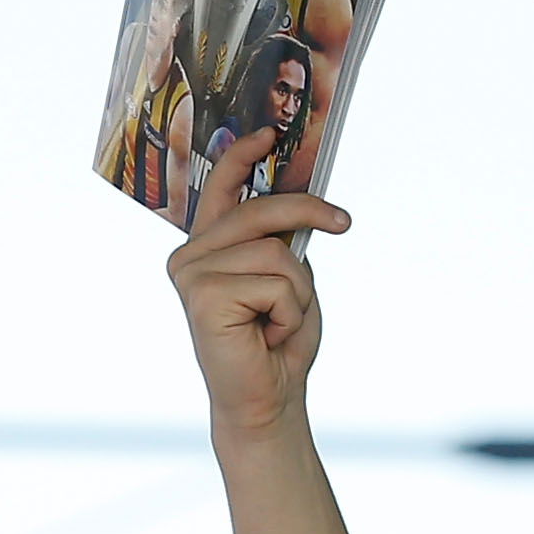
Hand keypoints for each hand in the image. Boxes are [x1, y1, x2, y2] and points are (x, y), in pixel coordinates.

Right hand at [168, 166, 348, 443]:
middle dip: (308, 213)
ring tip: (279, 322)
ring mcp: (190, 274)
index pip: (221, 188)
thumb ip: (279, 240)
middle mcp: (189, 256)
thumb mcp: (287, 277)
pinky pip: (275, 283)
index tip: (269, 133)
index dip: (241, 155)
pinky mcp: (201, 297)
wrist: (268, 400)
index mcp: (208, 247)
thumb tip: (298, 201)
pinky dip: (289, 312)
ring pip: (276, 253)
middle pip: (261, 211)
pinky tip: (268, 336)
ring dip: (298, 292)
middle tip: (343, 222)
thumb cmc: (278, 341)